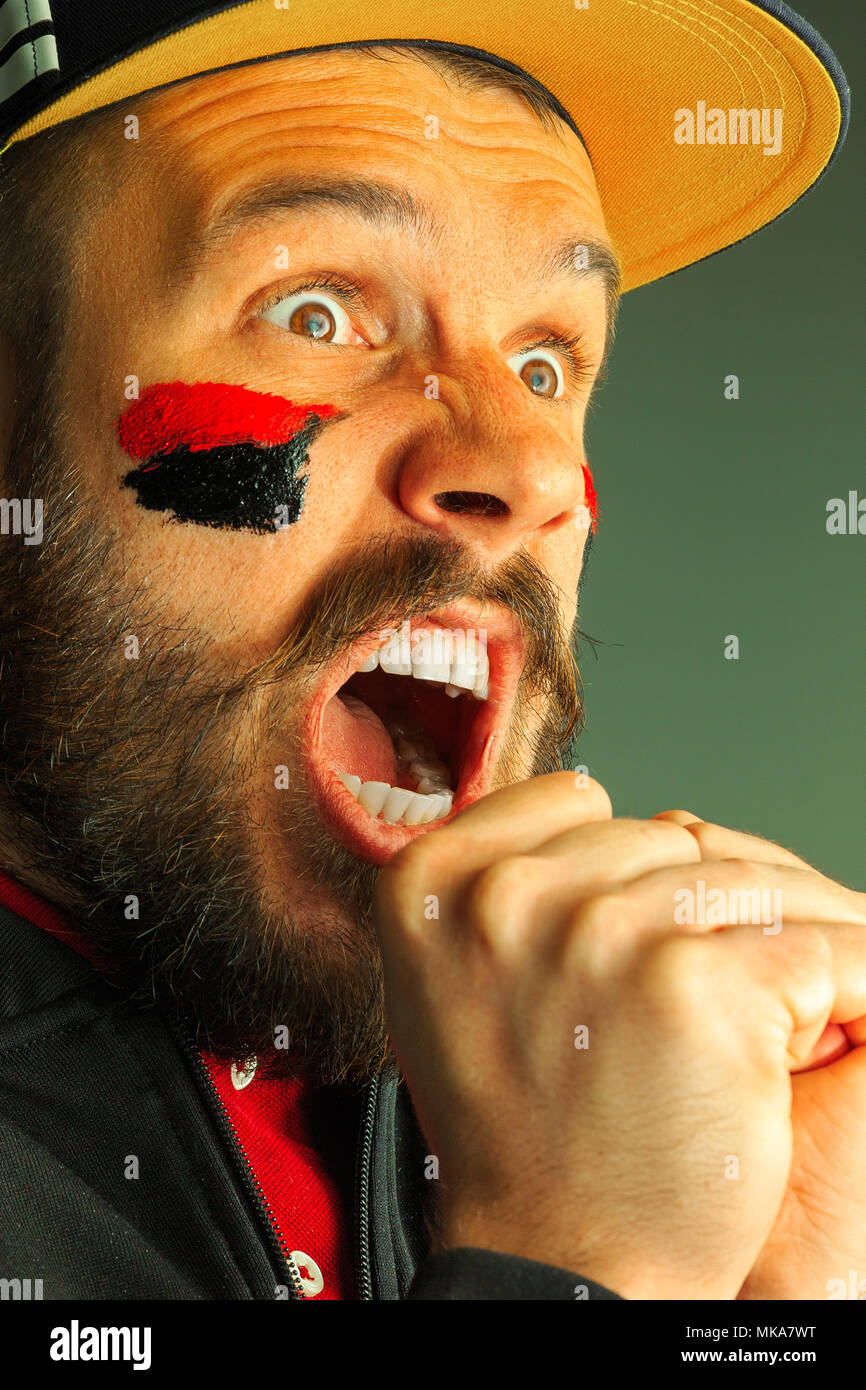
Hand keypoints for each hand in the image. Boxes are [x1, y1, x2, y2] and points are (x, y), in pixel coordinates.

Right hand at [372, 773, 865, 1299]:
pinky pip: (819, 947)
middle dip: (702, 907)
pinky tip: (822, 1028)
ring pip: (750, 885)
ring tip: (768, 1010)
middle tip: (699, 989)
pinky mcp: (697, 982)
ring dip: (779, 943)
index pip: (577, 802)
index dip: (623, 866)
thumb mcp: (451, 983)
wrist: (559, 1262)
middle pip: (669, 839)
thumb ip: (496, 885)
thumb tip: (581, 804)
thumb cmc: (519, 1132)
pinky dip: (846, 984)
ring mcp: (600, 931)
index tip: (638, 924)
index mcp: (435, 883)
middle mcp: (509, 894)